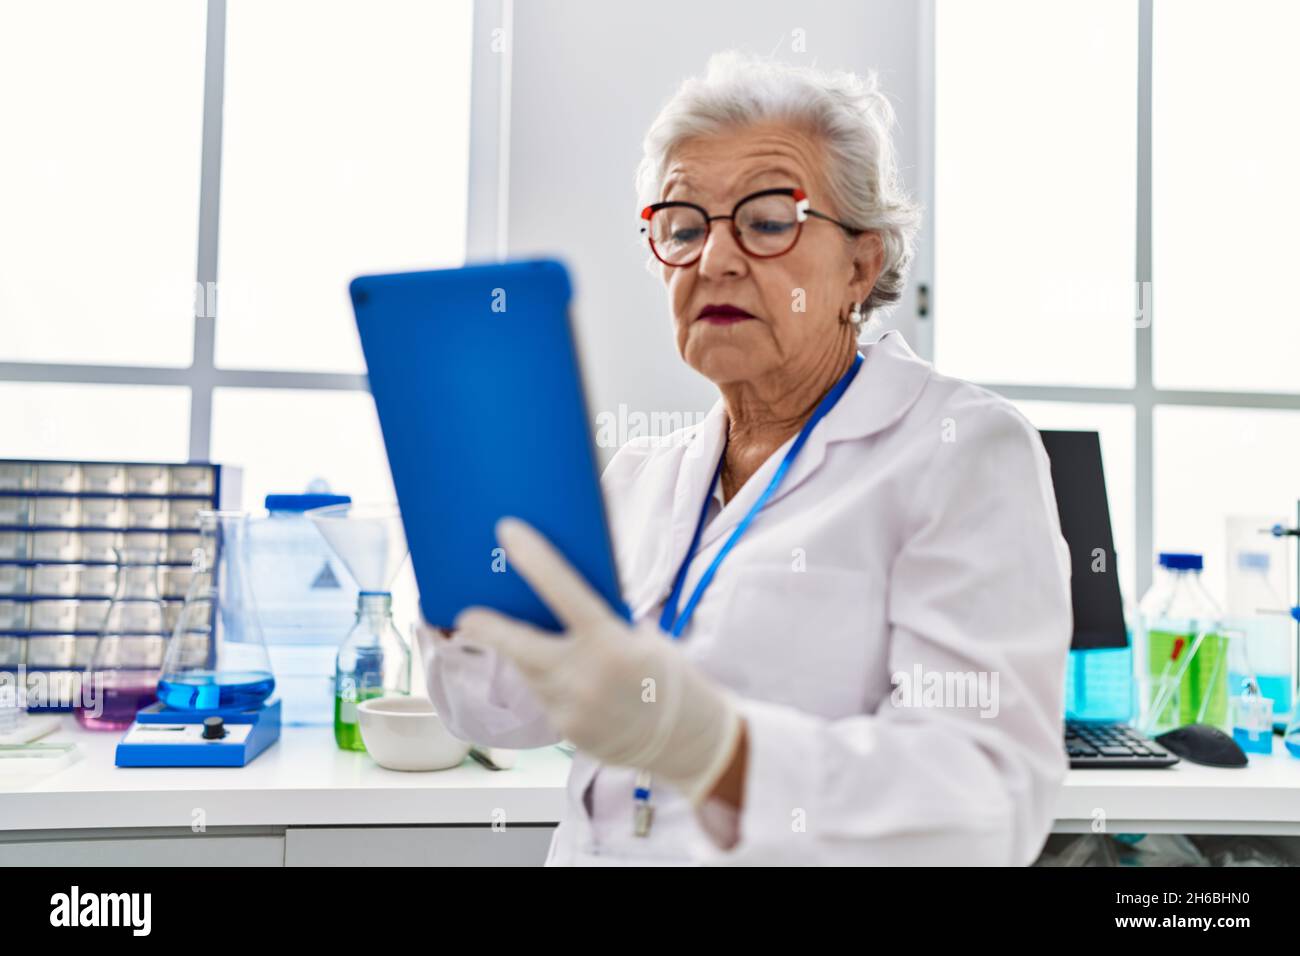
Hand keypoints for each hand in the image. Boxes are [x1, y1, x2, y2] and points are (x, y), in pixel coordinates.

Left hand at [454, 518, 742, 804]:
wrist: (689, 741)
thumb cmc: (670, 679)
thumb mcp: (645, 640)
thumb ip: (606, 621)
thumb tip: (567, 592)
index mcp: (612, 644)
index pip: (564, 592)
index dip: (534, 560)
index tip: (508, 532)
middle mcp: (586, 677)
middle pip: (518, 646)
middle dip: (488, 629)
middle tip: (467, 616)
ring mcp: (573, 709)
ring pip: (529, 672)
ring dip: (524, 655)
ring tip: (526, 641)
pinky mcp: (568, 731)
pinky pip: (545, 698)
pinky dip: (549, 683)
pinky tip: (565, 679)